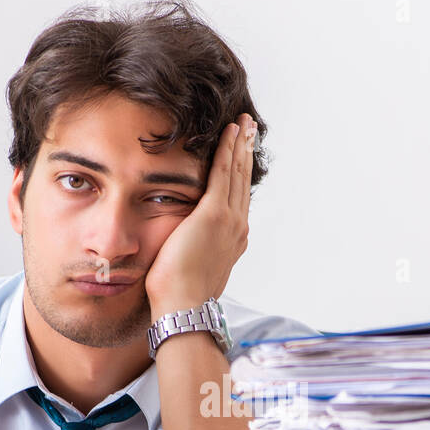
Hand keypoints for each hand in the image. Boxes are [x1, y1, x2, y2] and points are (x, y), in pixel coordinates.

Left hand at [144, 113, 256, 316]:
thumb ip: (193, 252)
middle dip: (246, 153)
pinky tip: (230, 132)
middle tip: (250, 129)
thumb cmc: (179, 296)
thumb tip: (181, 247)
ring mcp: (229, 220)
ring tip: (244, 123)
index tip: (242, 155)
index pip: (238, 199)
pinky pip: (222, 173)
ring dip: (240, 145)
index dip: (240, 174)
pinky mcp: (213, 214)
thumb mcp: (192, 269)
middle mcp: (237, 228)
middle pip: (243, 181)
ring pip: (237, 173)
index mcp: (232, 241)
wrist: (184, 306)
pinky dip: (228, 151)